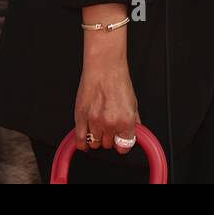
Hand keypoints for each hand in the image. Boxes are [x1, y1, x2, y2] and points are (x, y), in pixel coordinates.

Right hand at [74, 27, 138, 153]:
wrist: (104, 68)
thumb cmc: (118, 81)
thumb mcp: (133, 102)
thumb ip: (134, 121)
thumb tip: (133, 133)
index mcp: (126, 120)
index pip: (124, 146)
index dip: (122, 144)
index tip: (120, 141)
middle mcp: (110, 123)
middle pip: (108, 144)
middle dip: (109, 138)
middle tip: (109, 128)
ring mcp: (94, 121)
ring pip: (94, 143)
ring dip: (97, 138)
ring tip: (98, 127)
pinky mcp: (80, 118)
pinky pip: (79, 140)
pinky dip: (82, 143)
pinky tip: (85, 141)